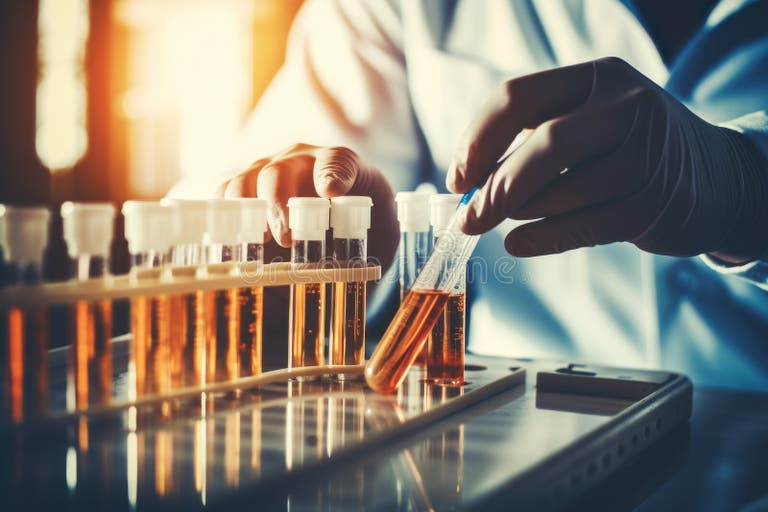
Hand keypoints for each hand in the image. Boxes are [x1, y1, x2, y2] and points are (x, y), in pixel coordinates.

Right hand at [219, 143, 397, 268]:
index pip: (338, 161)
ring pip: (244, 181)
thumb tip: (349, 277)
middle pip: (279, 172)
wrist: (344, 224)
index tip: (331, 194)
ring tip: (259, 241)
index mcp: (340, 164)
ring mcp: (267, 171)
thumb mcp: (379, 233)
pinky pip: (224, 196)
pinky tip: (232, 242)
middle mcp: (299, 160)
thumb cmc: (363, 225)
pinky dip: (224, 217)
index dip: (332, 173)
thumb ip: (370, 243)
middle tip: (287, 238)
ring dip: (246, 210)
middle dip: (278, 204)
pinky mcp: (244, 191)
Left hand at [447, 57, 767, 261]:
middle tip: (468, 216)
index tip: (457, 177)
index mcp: (597, 78)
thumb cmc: (627, 150)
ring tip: (504, 222)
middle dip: (496, 185)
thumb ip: (530, 143)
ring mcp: (647, 156)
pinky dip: (542, 238)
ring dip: (520, 212)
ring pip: (563, 189)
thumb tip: (467, 183)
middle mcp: (627, 107)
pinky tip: (518, 244)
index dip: (477, 139)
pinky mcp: (654, 205)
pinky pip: (583, 226)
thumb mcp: (586, 125)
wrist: (714, 179)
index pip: (518, 96)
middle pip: (545, 143)